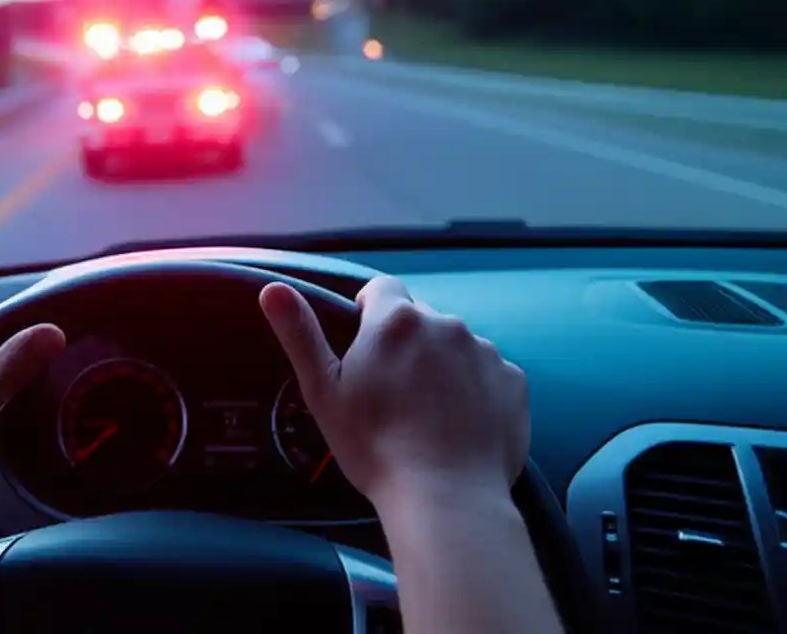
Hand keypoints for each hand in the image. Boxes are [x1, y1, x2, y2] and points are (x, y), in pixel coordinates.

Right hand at [259, 276, 527, 507]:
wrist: (445, 497)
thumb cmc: (374, 446)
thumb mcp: (323, 392)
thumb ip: (300, 334)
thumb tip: (272, 289)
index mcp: (396, 321)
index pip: (381, 289)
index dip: (369, 313)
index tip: (364, 347)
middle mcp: (446, 325)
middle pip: (420, 320)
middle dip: (406, 345)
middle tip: (391, 393)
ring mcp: (485, 352)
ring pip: (455, 348)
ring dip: (441, 368)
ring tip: (427, 416)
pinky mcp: (514, 382)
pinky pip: (488, 375)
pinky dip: (475, 392)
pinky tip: (459, 427)